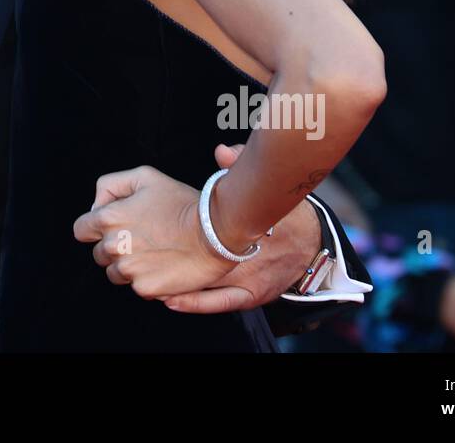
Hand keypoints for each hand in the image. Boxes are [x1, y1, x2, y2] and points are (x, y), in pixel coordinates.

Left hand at [73, 164, 236, 305]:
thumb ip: (110, 186)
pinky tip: (164, 263)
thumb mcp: (144, 176)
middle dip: (115, 245)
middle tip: (143, 236)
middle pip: (99, 253)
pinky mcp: (145, 289)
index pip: (81, 230)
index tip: (115, 226)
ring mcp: (128, 270)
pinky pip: (136, 286)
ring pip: (115, 272)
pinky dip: (146, 278)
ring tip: (154, 250)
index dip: (96, 227)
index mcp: (108, 218)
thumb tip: (96, 206)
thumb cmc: (180, 202)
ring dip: (128, 264)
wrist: (215, 231)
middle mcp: (113, 246)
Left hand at [161, 144, 327, 313]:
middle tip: (140, 252)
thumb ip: (242, 167)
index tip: (150, 225)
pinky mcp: (250, 296)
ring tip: (148, 280)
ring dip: (175, 283)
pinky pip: (219, 303)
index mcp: (242, 227)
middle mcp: (241, 256)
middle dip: (166, 256)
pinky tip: (172, 301)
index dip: (173, 227)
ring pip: (202, 284)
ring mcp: (245, 279)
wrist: (314, 247)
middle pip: (196, 258)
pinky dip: (195, 303)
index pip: (202, 226)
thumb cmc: (284, 215)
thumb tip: (222, 151)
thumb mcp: (266, 188)